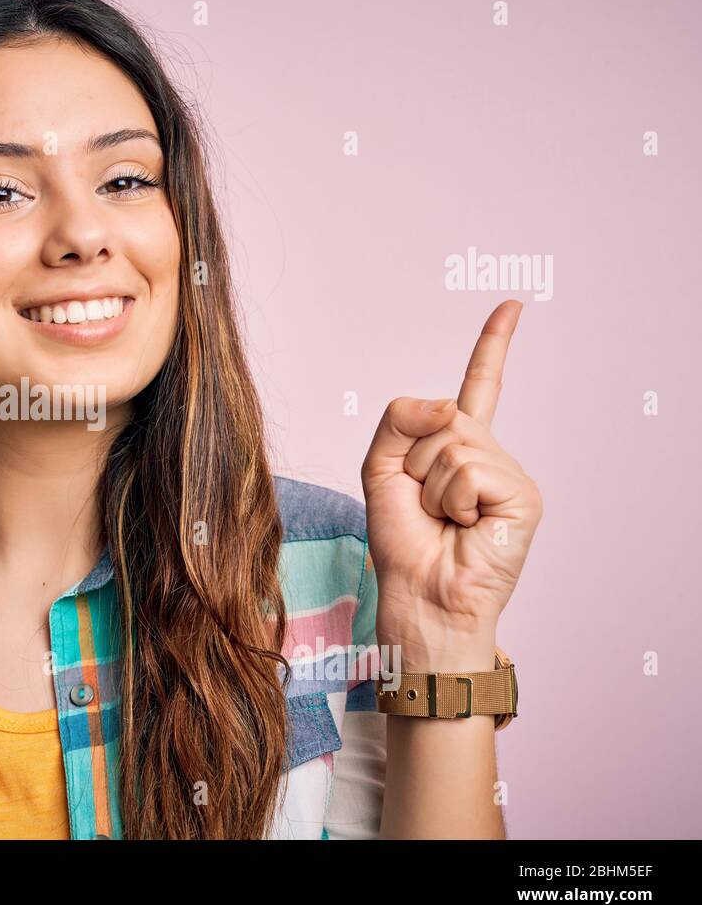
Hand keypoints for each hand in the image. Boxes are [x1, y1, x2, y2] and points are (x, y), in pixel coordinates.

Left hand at [360, 300, 542, 670]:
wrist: (420, 596)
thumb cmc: (403, 542)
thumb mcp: (381, 469)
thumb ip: (399, 420)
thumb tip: (448, 407)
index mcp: (458, 449)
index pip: (478, 387)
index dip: (493, 347)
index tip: (511, 307)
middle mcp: (489, 457)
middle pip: (443, 418)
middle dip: (414, 461)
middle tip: (424, 506)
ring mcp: (509, 475)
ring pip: (453, 443)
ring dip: (431, 485)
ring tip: (444, 520)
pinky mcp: (523, 495)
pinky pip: (469, 469)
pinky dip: (453, 498)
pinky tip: (466, 526)